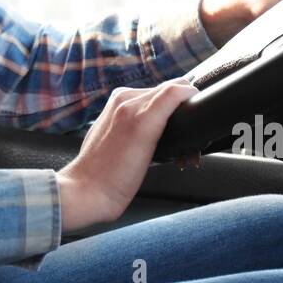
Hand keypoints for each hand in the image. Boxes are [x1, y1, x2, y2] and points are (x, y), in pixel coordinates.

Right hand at [56, 77, 199, 232]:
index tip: (181, 133)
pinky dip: (187, 97)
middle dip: (182, 111)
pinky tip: (195, 109)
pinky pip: (173, 95)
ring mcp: (133, 108)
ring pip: (174, 91)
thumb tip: (154, 137)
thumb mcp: (113, 141)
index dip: (174, 107)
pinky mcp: (143, 121)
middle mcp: (124, 99)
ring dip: (187, 113)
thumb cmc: (101, 173)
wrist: (87, 190)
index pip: (157, 92)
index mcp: (117, 101)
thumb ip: (129, 130)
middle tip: (189, 147)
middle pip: (168, 92)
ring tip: (189, 152)